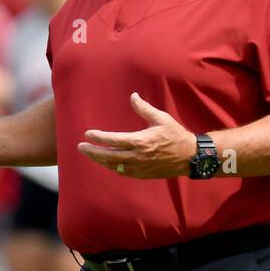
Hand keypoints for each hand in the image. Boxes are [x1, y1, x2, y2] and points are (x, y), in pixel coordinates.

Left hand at [78, 93, 194, 178]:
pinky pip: (123, 172)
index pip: (114, 140)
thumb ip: (144, 108)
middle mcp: (138, 156)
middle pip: (109, 156)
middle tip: (80, 147)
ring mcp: (140, 167)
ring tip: (90, 154)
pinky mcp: (143, 174)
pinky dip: (112, 167)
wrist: (189, 156)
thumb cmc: (175, 135)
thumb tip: (133, 96)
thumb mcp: (161, 118)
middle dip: (93, 152)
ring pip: (114, 166)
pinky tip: (106, 163)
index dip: (99, 137)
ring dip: (100, 161)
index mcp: (141, 141)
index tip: (88, 134)